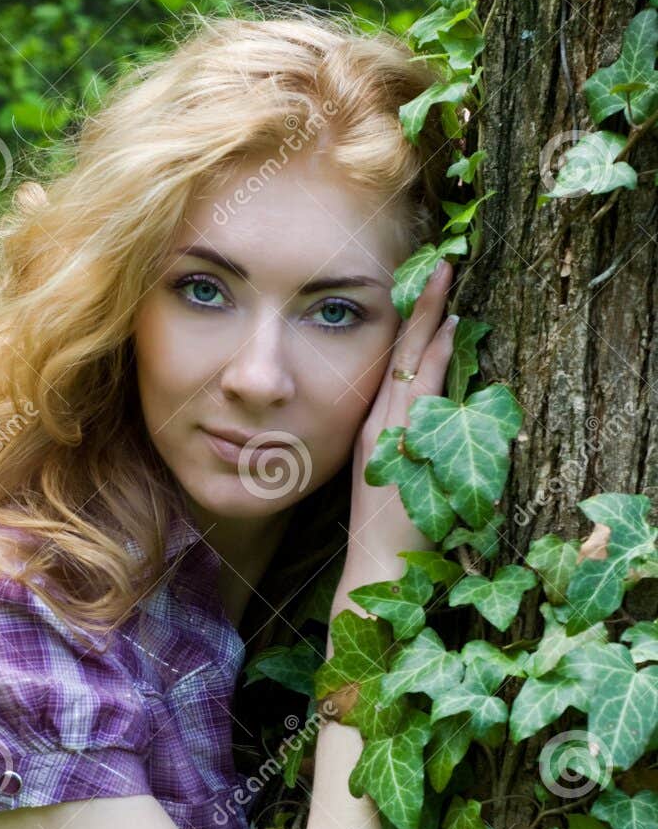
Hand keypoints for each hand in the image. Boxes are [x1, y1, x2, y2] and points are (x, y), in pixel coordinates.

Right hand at [336, 258, 457, 600]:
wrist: (378, 561)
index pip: (393, 368)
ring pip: (412, 363)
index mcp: (375, 430)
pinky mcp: (408, 440)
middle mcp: (381, 422)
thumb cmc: (388, 530)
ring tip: (448, 284)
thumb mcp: (393, 481)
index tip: (425, 294)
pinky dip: (436, 356)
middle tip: (441, 268)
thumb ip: (403, 451)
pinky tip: (452, 331)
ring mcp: (393, 429)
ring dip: (431, 321)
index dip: (410, 330)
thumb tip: (423, 430)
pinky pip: (423, 388)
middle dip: (421, 309)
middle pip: (400, 354)